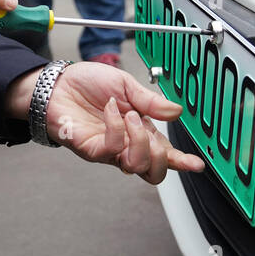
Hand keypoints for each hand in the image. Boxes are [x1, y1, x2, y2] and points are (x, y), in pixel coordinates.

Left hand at [8, 61, 205, 184]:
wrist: (57, 83)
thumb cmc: (86, 84)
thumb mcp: (125, 84)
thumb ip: (150, 101)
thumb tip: (176, 112)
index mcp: (140, 130)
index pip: (165, 153)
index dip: (182, 162)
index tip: (197, 164)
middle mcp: (127, 144)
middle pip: (154, 172)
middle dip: (161, 155)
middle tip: (148, 129)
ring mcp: (109, 150)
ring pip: (137, 166)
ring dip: (140, 140)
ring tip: (130, 115)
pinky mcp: (92, 149)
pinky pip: (113, 148)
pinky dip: (117, 127)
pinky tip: (111, 110)